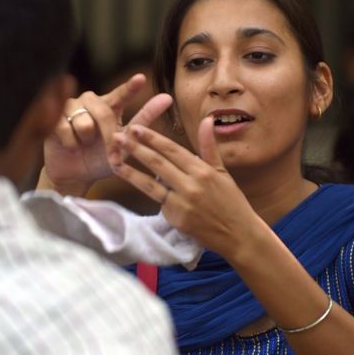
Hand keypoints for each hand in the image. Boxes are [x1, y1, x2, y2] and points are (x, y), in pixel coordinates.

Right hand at [43, 74, 172, 194]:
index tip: (141, 79)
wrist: (75, 174)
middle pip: (103, 113)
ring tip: (83, 145)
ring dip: (86, 141)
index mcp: (109, 105)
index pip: (121, 94)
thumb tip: (167, 97)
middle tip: (110, 154)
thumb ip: (144, 119)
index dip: (130, 87)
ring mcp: (70, 107)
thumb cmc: (101, 157)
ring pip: (84, 122)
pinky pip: (65, 128)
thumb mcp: (125, 142)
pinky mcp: (53, 117)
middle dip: (107, 137)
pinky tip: (69, 146)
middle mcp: (89, 101)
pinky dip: (70, 143)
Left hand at [109, 117, 267, 254]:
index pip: (173, 150)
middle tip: (117, 136)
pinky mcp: (177, 219)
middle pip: (158, 163)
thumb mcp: (222, 172)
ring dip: (130, 170)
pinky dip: (146, 191)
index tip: (136, 127)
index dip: (152, 138)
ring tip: (114, 159)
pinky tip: (130, 179)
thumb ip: (209, 147)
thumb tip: (207, 120)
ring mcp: (183, 204)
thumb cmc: (232, 202)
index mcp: (203, 171)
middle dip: (136, 148)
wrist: (239, 235)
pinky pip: (159, 202)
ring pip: (151, 184)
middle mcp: (192, 185)